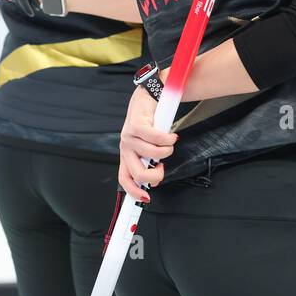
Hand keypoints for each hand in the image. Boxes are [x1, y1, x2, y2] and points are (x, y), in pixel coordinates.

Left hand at [118, 86, 177, 202]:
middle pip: (139, 173)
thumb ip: (150, 162)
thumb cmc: (150, 123)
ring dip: (168, 149)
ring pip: (154, 154)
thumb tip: (154, 181)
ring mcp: (129, 137)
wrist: (147, 97)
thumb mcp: (148, 145)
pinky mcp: (136, 125)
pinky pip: (157, 139)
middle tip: (163, 165)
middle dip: (156, 174)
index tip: (146, 198)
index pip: (125, 179)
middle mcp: (125, 148)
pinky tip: (170, 134)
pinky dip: (169, 138)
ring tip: (168, 141)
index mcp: (127, 155)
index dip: (134, 191)